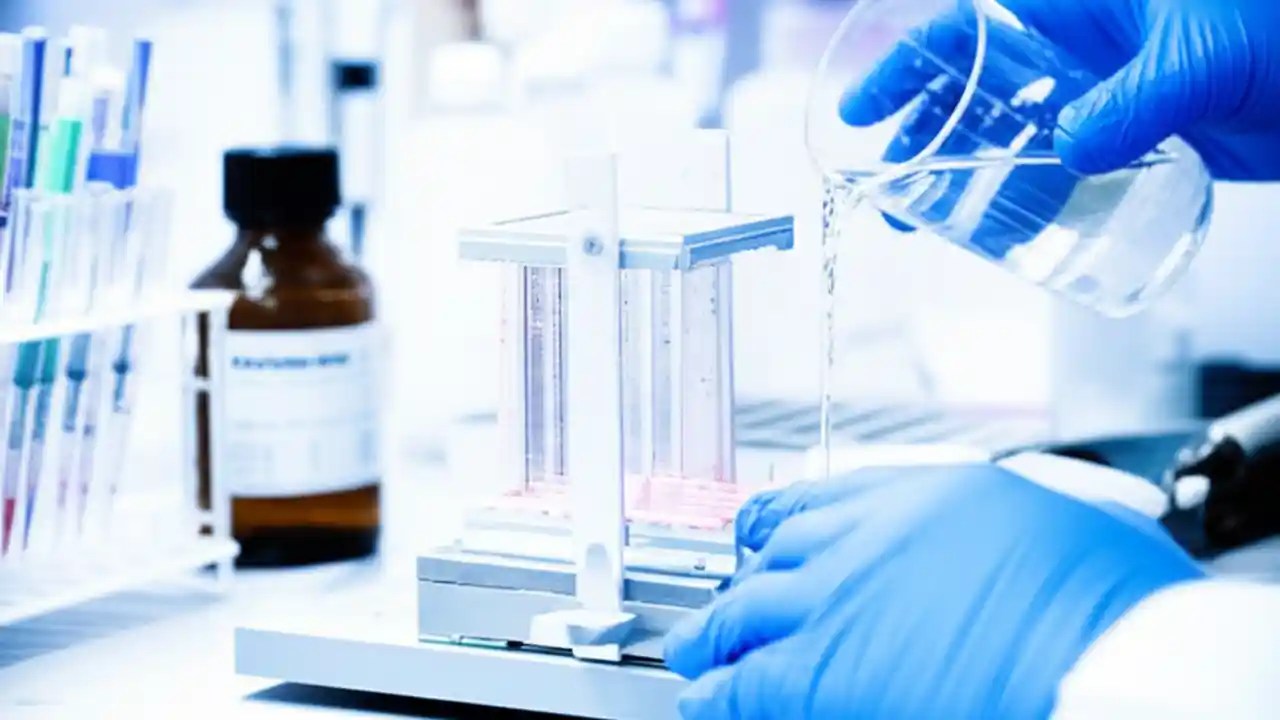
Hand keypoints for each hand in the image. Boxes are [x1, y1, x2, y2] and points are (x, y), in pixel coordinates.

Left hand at [664, 464, 1204, 719]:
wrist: (1106, 652)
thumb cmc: (1109, 599)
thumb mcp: (1064, 519)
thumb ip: (1000, 528)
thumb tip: (1005, 539)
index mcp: (924, 496)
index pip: (825, 499)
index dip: (784, 523)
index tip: (764, 532)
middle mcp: (864, 539)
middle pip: (776, 551)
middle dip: (744, 578)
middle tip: (725, 599)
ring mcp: (833, 601)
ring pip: (745, 611)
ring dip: (713, 634)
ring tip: (695, 650)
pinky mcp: (818, 671)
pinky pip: (742, 681)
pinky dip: (716, 691)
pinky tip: (704, 698)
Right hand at [843, 0, 1279, 179]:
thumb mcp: (1201, 56)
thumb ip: (1137, 101)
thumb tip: (1072, 153)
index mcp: (1079, 11)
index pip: (967, 30)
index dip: (906, 66)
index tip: (865, 106)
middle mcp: (1082, 59)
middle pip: (977, 93)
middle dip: (923, 136)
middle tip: (888, 182)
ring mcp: (1107, 104)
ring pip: (1015, 140)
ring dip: (968, 178)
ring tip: (929, 218)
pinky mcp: (1138, 147)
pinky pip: (1066, 177)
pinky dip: (1033, 202)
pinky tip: (1010, 230)